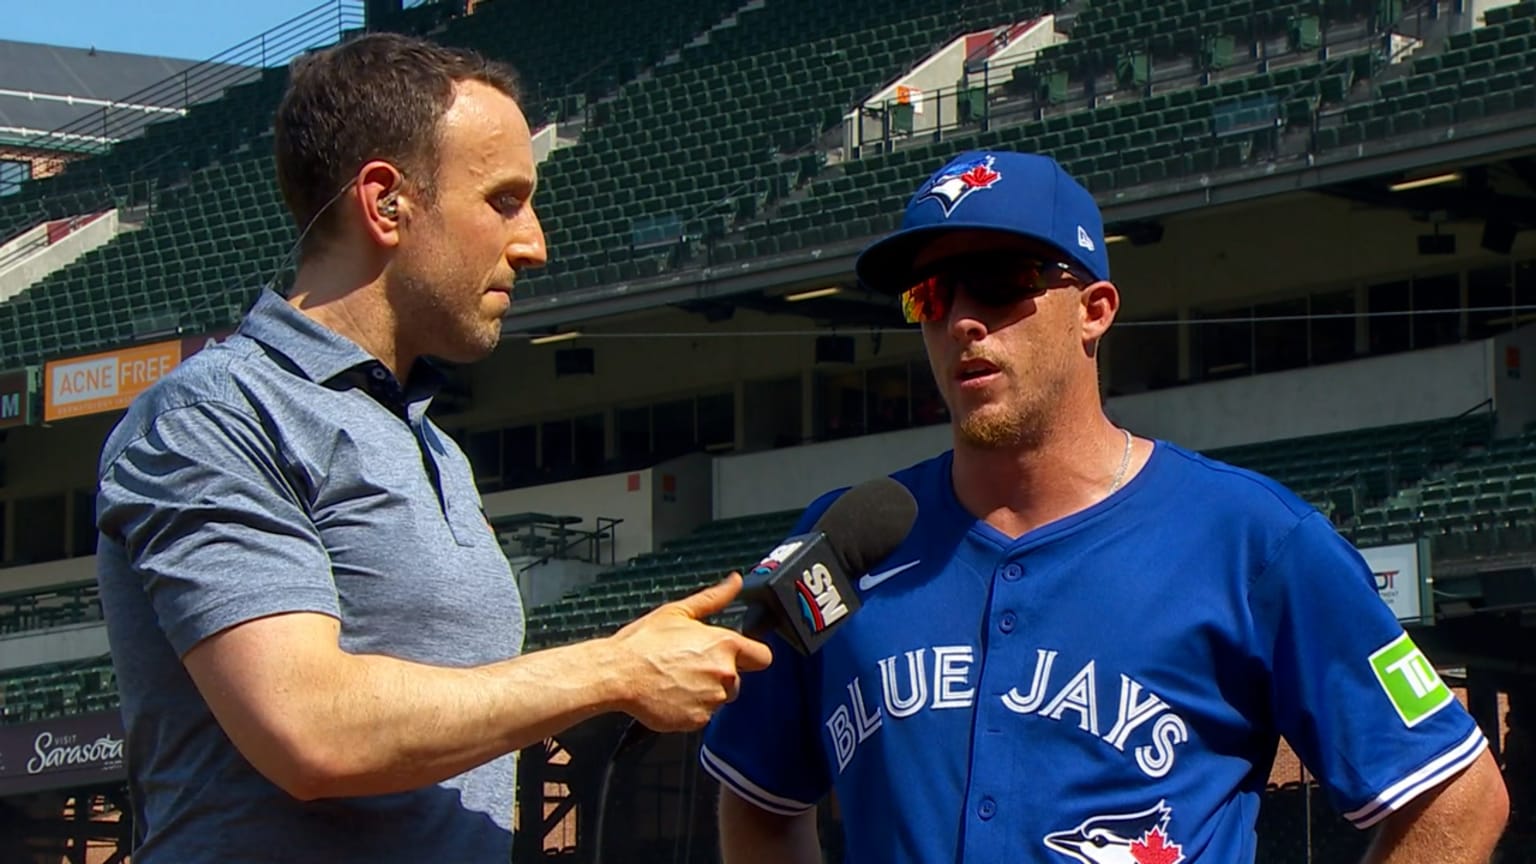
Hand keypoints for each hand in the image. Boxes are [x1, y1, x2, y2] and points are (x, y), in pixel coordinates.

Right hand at [607, 573, 772, 731]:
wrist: (618, 673)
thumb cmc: (643, 643)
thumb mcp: (679, 612)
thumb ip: (714, 598)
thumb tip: (734, 582)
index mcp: (725, 645)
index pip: (763, 656)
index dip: (751, 655)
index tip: (739, 656)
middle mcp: (724, 674)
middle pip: (737, 679)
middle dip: (719, 674)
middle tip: (690, 665)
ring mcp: (712, 699)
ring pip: (719, 698)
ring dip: (705, 691)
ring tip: (677, 679)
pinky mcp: (697, 720)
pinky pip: (702, 715)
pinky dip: (690, 708)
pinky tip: (671, 694)